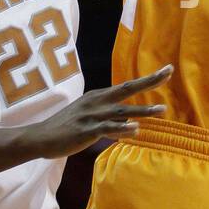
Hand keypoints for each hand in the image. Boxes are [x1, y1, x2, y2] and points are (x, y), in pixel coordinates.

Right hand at [32, 65, 172, 157]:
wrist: (40, 137)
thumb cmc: (66, 128)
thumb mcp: (89, 118)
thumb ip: (111, 120)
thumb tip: (131, 125)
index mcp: (97, 97)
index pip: (126, 86)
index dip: (146, 79)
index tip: (166, 71)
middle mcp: (96, 102)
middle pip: (126, 89)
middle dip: (148, 81)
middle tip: (168, 72)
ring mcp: (91, 116)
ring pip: (121, 111)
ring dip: (142, 110)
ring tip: (161, 109)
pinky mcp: (85, 130)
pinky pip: (106, 128)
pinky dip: (121, 128)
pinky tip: (135, 129)